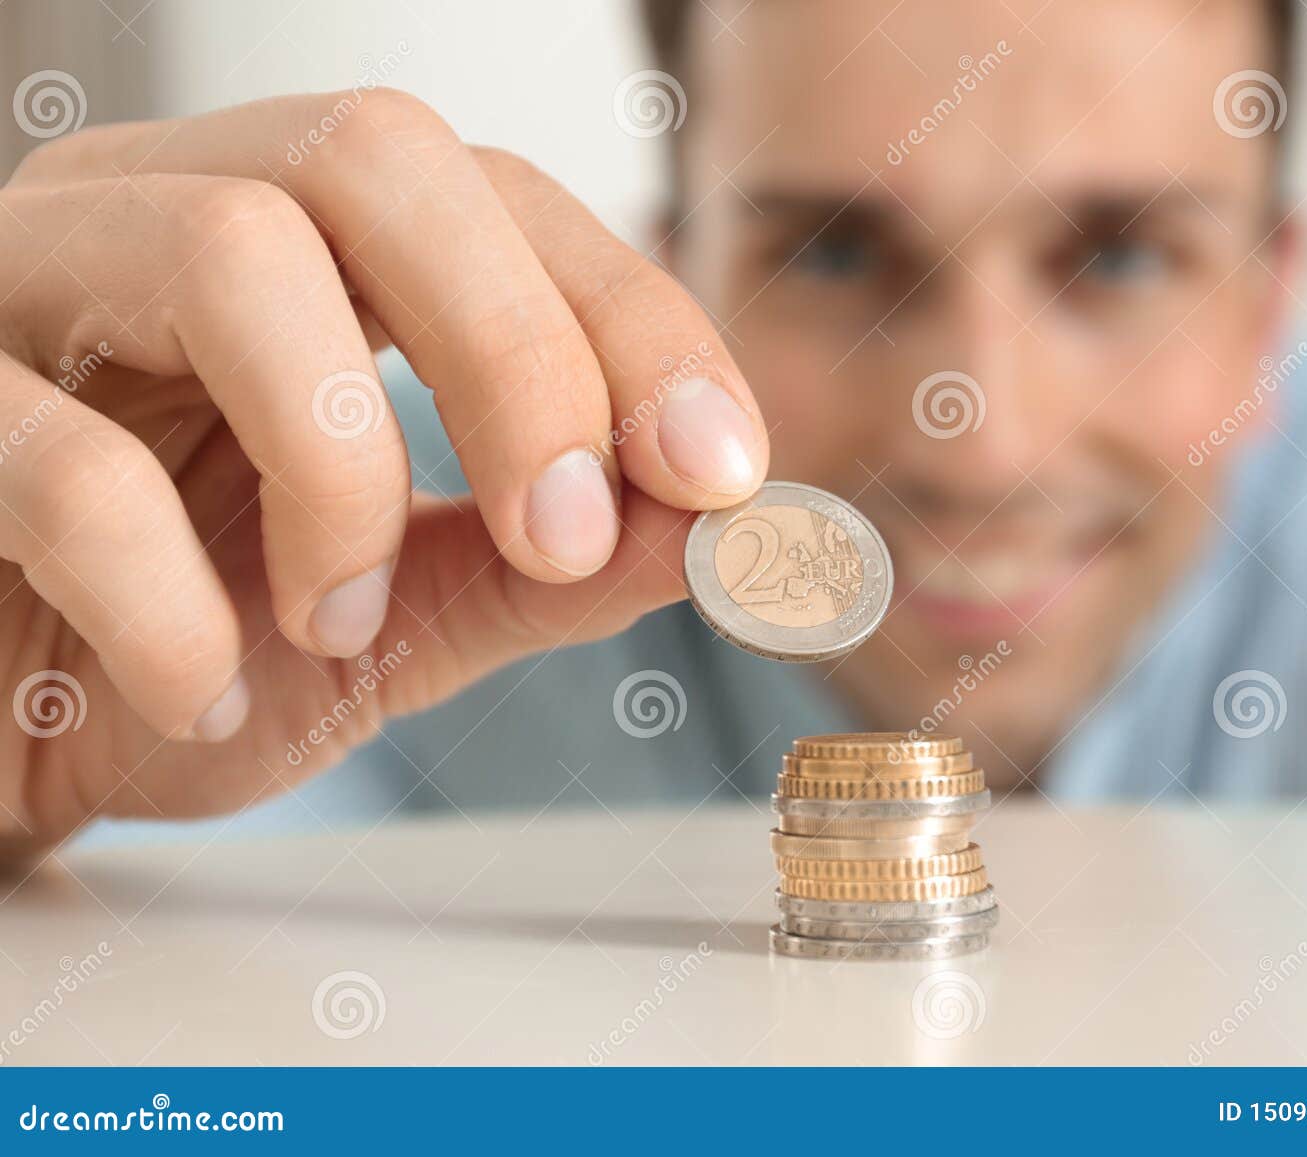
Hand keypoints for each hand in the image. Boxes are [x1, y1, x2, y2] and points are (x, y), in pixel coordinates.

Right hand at [0, 89, 767, 861]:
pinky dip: (173, 604)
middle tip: (567, 534)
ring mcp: (22, 287)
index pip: (494, 198)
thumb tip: (715, 532)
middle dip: (519, 356)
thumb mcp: (391, 622)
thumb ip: (540, 572)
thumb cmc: (171, 654)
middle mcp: (160, 215)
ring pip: (231, 252)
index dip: (630, 319)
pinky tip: (200, 688)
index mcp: (298, 251)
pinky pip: (60, 456)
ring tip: (337, 617)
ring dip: (345, 470)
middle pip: (376, 158)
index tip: (721, 471)